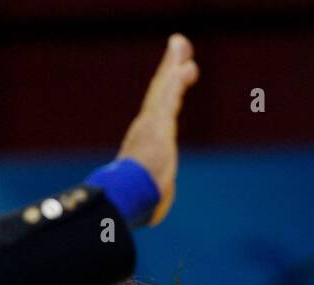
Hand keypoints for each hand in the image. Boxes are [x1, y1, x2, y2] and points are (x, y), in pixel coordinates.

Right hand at [116, 34, 199, 224]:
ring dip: (173, 64)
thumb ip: (153, 199)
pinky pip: (170, 92)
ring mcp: (151, 121)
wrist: (128, 196)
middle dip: (169, 72)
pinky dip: (176, 76)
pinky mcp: (159, 120)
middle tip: (180, 50)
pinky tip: (185, 62)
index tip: (174, 82)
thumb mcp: (149, 201)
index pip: (158, 115)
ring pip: (164, 86)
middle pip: (160, 93)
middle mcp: (145, 128)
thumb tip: (150, 212)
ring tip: (182, 44)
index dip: (167, 97)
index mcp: (143, 145)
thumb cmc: (135, 204)